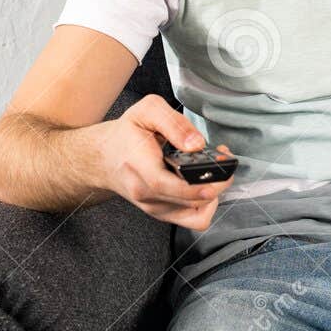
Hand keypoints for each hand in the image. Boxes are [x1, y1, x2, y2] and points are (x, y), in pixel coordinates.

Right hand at [97, 94, 233, 229]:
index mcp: (137, 164)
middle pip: (187, 201)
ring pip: (195, 214)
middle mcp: (144, 192)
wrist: (106, 158)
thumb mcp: (147, 111)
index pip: (162, 184)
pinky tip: (207, 183)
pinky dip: (208, 204)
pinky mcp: (163, 213)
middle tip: (223, 159)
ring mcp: (153, 206)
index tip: (216, 176)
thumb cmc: (128, 133)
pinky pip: (194, 220)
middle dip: (216, 182)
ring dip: (215, 193)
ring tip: (216, 170)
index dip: (192, 185)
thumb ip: (173, 123)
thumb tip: (196, 144)